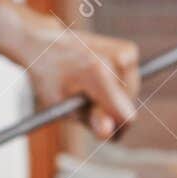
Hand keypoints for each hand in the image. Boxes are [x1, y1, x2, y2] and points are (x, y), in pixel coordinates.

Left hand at [22, 20, 140, 140]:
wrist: (46, 45)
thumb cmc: (50, 78)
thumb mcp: (60, 105)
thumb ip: (88, 120)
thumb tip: (109, 133)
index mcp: (98, 75)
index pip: (125, 116)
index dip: (116, 130)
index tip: (102, 132)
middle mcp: (118, 61)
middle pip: (128, 107)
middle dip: (109, 113)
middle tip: (83, 103)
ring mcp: (126, 54)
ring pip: (130, 96)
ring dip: (111, 100)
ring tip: (87, 88)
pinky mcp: (129, 51)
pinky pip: (129, 83)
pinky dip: (114, 87)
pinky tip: (95, 79)